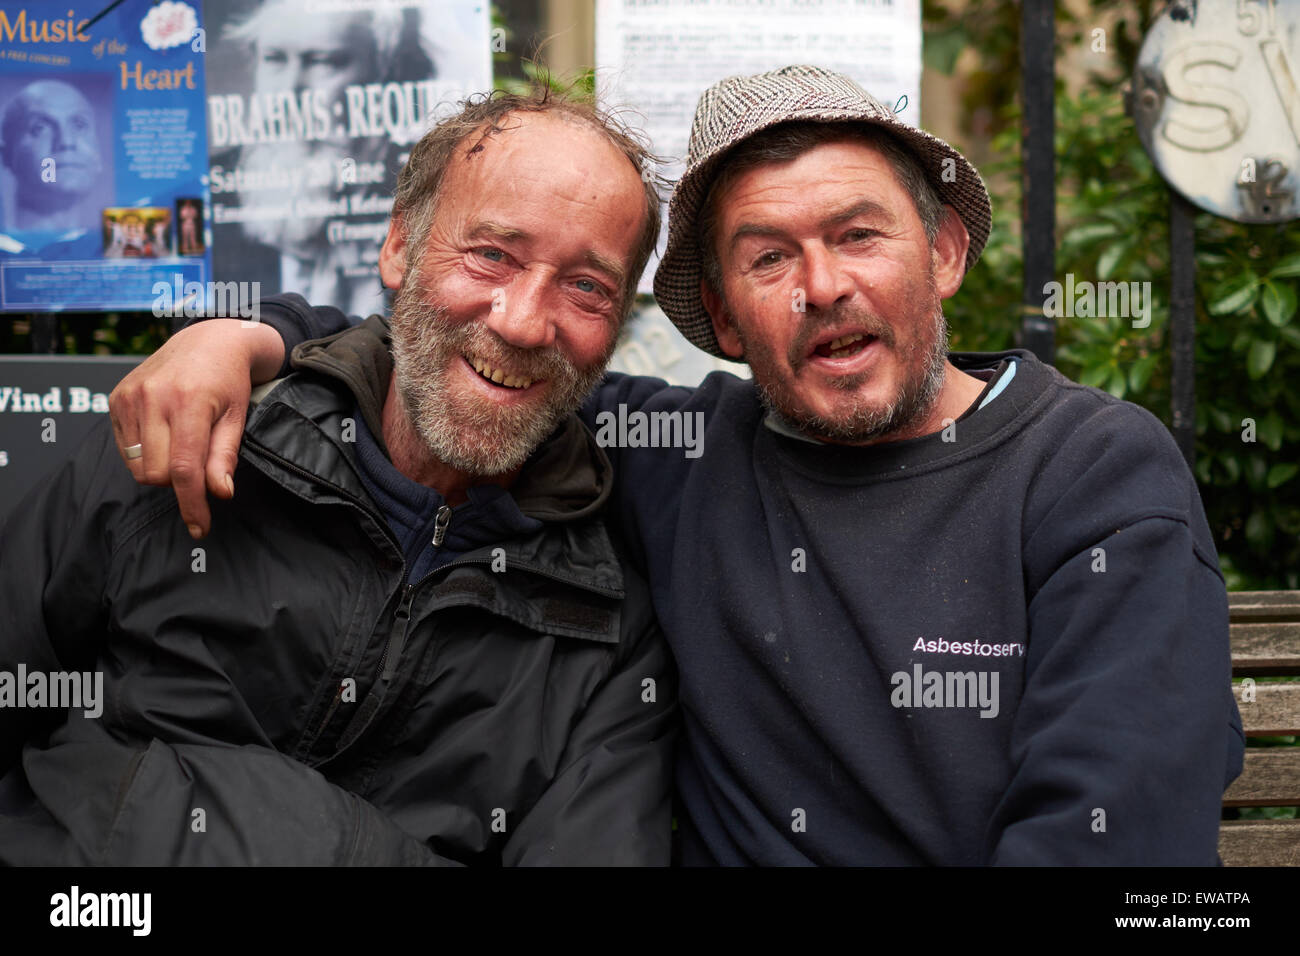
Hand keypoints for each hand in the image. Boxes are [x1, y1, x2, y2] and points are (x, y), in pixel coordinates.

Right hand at [109, 320, 284, 537]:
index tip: (200, 526)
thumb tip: (219, 493)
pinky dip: (145, 453)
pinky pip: (125, 448)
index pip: (184, 469)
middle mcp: (153, 398)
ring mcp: (130, 397)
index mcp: (189, 402)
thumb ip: (225, 457)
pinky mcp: (116, 398)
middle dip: (179, 481)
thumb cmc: (229, 381)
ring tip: (181, 443)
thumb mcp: (237, 418)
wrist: (208, 340)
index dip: (192, 504)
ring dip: (161, 468)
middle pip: (157, 473)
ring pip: (137, 465)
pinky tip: (164, 433)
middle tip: (198, 463)